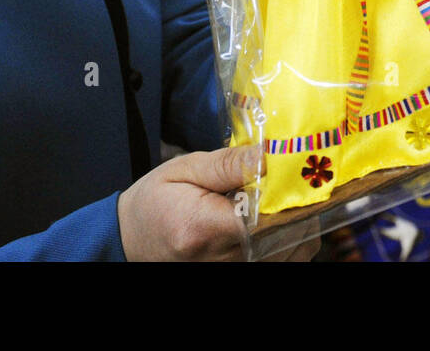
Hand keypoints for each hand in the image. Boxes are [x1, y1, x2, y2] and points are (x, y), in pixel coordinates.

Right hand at [117, 145, 315, 260]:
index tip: (297, 172)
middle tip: (298, 180)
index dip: (291, 194)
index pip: (267, 216)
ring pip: (291, 253)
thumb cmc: (156, 201)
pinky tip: (279, 221)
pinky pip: (282, 261)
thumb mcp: (185, 170)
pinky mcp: (235, 274)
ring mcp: (229, 272)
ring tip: (286, 199)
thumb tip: (269, 155)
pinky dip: (290, 242)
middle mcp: (221, 259)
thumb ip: (229, 164)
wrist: (131, 238)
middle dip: (299, 207)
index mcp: (204, 228)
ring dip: (298, 225)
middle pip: (285, 237)